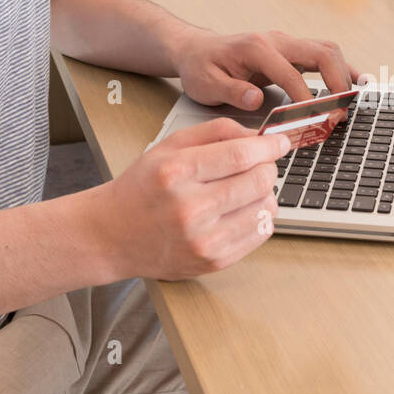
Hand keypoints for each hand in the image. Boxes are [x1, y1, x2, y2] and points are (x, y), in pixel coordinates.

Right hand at [103, 117, 289, 280]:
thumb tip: (258, 136)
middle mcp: (189, 208)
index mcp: (176, 173)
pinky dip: (260, 216)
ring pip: (265, 209)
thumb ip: (215, 132)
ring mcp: (203, 240)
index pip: (240, 155)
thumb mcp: (169, 145)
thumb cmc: (143, 186)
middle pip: (257, 181)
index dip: (268, 147)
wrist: (113, 234)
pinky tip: (242, 209)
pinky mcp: (214, 261)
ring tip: (246, 188)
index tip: (280, 142)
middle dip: (267, 167)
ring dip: (265, 193)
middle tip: (261, 164)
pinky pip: (260, 234)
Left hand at [173, 29, 361, 112]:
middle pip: (321, 54)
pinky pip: (323, 54)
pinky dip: (342, 68)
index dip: (307, 100)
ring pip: (327, 51)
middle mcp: (276, 41)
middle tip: (340, 114)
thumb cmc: (201, 67)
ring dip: (343, 76)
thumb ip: (231, 91)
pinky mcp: (291, 51)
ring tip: (348, 104)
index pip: (292, 74)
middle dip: (337, 84)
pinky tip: (355, 83)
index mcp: (256, 48)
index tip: (316, 122)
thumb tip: (255, 99)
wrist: (197, 50)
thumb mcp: (206, 83)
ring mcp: (286, 44)